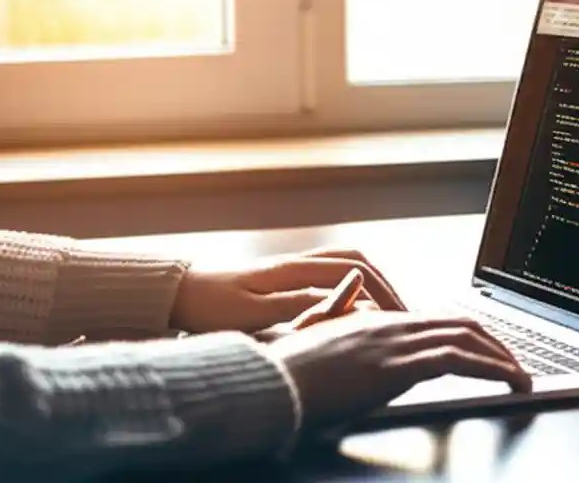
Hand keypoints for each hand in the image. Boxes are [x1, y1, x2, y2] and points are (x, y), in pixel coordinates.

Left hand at [169, 248, 405, 333]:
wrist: (176, 293)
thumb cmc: (209, 306)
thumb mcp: (253, 312)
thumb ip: (297, 306)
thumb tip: (341, 301)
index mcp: (294, 269)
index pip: (355, 270)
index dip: (383, 291)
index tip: (400, 317)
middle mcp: (297, 262)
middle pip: (356, 260)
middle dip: (385, 285)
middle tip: (402, 314)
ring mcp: (290, 269)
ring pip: (344, 265)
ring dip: (370, 284)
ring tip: (385, 311)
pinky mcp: (283, 279)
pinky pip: (329, 275)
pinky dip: (351, 287)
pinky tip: (353, 310)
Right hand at [265, 311, 532, 426]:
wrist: (271, 384)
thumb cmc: (288, 369)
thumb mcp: (316, 335)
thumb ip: (338, 310)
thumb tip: (353, 286)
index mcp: (377, 320)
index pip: (438, 321)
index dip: (470, 335)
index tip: (489, 353)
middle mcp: (392, 324)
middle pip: (461, 325)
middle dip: (495, 345)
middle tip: (515, 365)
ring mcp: (397, 342)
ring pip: (467, 339)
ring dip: (502, 360)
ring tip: (521, 378)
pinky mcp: (399, 365)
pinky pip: (459, 360)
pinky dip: (492, 370)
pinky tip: (509, 382)